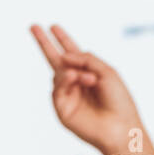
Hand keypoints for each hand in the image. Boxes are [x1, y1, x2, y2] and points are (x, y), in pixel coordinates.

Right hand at [30, 23, 143, 154]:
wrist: (120, 128)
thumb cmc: (119, 102)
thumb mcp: (107, 72)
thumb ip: (86, 59)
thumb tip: (63, 55)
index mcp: (89, 73)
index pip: (73, 54)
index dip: (63, 39)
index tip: (53, 26)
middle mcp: (77, 83)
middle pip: (56, 60)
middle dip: (45, 43)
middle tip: (33, 26)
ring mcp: (68, 96)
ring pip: (59, 72)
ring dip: (74, 71)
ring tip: (90, 80)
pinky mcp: (62, 109)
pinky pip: (57, 88)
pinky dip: (65, 80)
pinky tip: (75, 78)